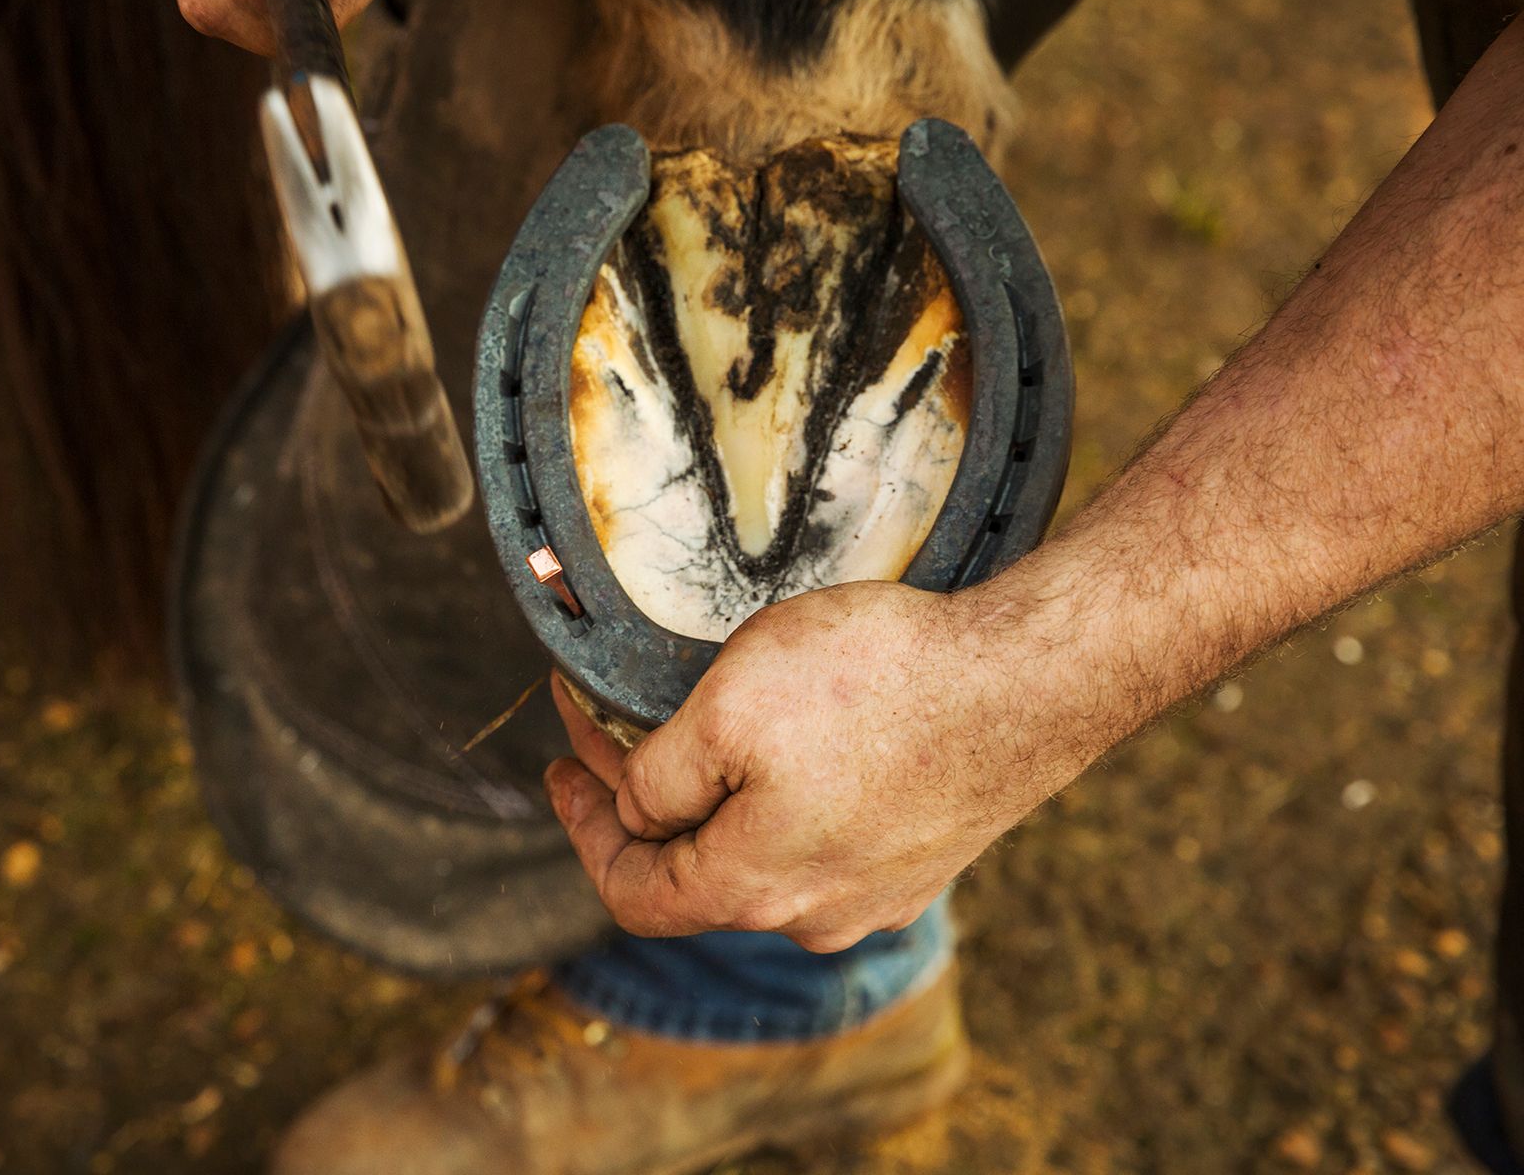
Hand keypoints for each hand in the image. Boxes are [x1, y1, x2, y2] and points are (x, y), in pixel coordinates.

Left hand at [545, 578, 1109, 952]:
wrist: (1031, 676)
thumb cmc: (876, 683)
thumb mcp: (723, 709)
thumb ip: (658, 779)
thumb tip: (638, 815)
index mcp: (753, 890)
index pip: (633, 892)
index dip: (582, 828)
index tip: (562, 769)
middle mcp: (818, 915)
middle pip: (697, 873)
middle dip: (644, 801)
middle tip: (611, 727)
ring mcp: (880, 891)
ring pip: (765, 854)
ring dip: (717, 797)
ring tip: (697, 726)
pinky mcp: (926, 853)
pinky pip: (828, 836)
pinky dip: (783, 794)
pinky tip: (792, 741)